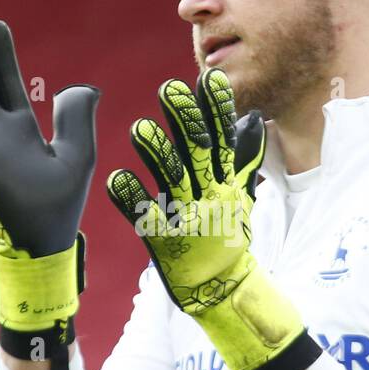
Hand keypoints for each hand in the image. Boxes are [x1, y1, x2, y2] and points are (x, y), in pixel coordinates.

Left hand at [106, 68, 319, 369]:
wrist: (225, 291)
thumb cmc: (229, 238)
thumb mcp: (241, 195)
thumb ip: (242, 156)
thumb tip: (252, 118)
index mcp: (223, 181)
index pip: (222, 138)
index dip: (215, 108)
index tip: (206, 78)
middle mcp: (208, 195)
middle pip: (197, 151)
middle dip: (184, 119)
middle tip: (168, 90)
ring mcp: (187, 217)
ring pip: (172, 179)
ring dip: (156, 154)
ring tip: (139, 129)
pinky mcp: (164, 240)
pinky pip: (144, 215)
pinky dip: (130, 197)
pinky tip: (116, 179)